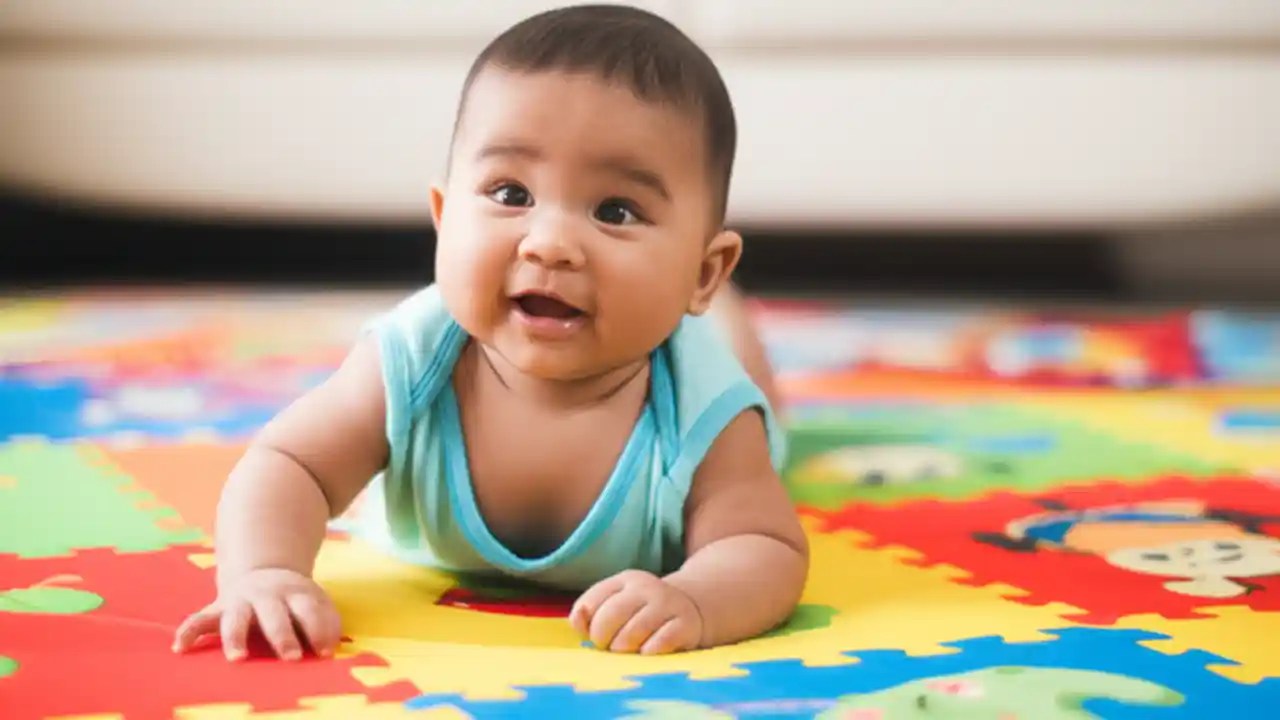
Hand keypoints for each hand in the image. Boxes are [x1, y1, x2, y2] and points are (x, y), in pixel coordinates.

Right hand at [171, 567, 340, 660]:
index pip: (309, 610)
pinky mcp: (217, 608)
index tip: (324, 653)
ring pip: (235, 618)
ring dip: (236, 637)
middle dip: (283, 636)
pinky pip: (198, 619)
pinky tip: (180, 648)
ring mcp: (240, 600)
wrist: (264, 570)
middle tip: (291, 657)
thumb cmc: (294, 600)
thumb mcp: (315, 601)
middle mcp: (266, 595)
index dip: (318, 630)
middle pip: (274, 615)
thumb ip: (326, 622)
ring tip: (238, 658)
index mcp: (295, 593)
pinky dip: (188, 632)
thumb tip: (329, 649)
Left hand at [570, 570, 703, 654]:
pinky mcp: (686, 624)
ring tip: (627, 650)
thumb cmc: (642, 615)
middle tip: (609, 647)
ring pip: (633, 631)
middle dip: (603, 638)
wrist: (691, 608)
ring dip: (624, 648)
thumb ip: (589, 614)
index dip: (588, 624)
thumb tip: (577, 620)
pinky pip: (660, 641)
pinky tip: (647, 652)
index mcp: (625, 580)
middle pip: (611, 615)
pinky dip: (648, 651)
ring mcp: (667, 604)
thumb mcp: (615, 607)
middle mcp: (646, 587)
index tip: (595, 635)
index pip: (592, 601)